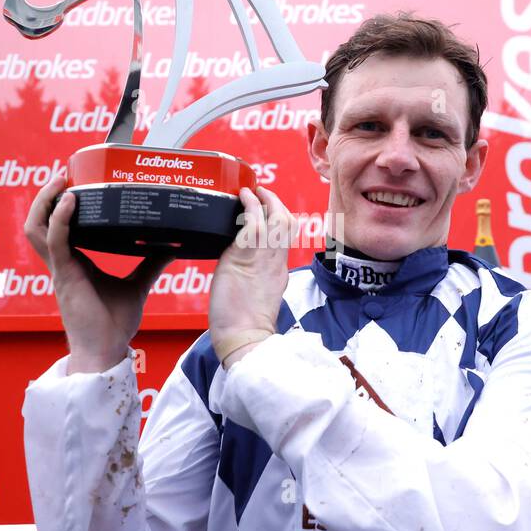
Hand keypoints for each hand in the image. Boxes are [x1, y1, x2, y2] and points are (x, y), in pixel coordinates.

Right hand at [24, 171, 172, 373]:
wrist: (106, 351)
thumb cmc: (114, 325)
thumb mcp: (137, 285)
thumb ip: (150, 263)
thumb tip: (172, 244)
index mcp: (74, 261)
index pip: (56, 225)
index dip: (58, 202)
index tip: (74, 180)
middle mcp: (62, 262)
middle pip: (38, 221)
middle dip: (46, 195)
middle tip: (64, 173)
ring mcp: (60, 269)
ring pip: (36, 228)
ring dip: (45, 202)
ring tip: (62, 181)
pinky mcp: (65, 276)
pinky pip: (55, 242)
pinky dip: (60, 219)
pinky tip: (70, 202)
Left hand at [210, 186, 293, 367]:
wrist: (244, 339)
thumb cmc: (245, 326)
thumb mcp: (257, 295)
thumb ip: (255, 276)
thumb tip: (243, 265)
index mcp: (279, 271)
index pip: (287, 236)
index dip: (280, 217)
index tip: (269, 207)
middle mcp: (276, 262)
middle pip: (287, 223)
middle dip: (276, 203)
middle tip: (262, 192)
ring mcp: (263, 259)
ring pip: (275, 219)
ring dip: (264, 200)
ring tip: (251, 190)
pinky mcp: (246, 259)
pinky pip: (253, 224)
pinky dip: (250, 206)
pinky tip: (242, 197)